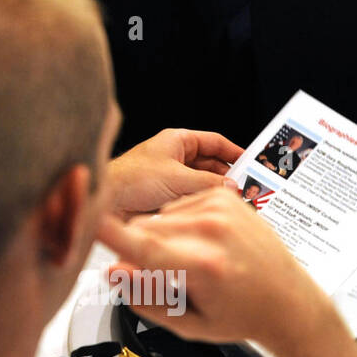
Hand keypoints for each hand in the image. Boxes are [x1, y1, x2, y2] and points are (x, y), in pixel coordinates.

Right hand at [98, 188, 333, 356]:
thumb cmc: (243, 315)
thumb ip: (146, 298)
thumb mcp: (189, 323)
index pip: (142, 245)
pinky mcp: (224, 196)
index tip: (86, 220)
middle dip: (140, 250)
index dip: (109, 233)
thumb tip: (114, 272)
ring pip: (158, 216)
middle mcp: (214, 230)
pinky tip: (201, 243)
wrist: (290, 302)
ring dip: (160, 236)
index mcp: (205, 265)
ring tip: (192, 261)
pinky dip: (178, 223)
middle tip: (168, 276)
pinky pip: (176, 206)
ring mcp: (222, 208)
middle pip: (144, 229)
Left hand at [107, 128, 242, 215]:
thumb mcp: (178, 179)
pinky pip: (190, 199)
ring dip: (215, 193)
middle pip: (210, 164)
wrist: (103, 203)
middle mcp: (174, 157)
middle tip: (248, 190)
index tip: (253, 163)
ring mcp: (170, 177)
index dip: (234, 152)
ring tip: (235, 205)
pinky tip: (214, 215)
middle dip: (227, 177)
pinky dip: (202, 205)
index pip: (214, 142)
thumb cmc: (132, 180)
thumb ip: (209, 183)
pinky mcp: (164, 197)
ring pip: (202, 184)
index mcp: (177, 141)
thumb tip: (232, 187)